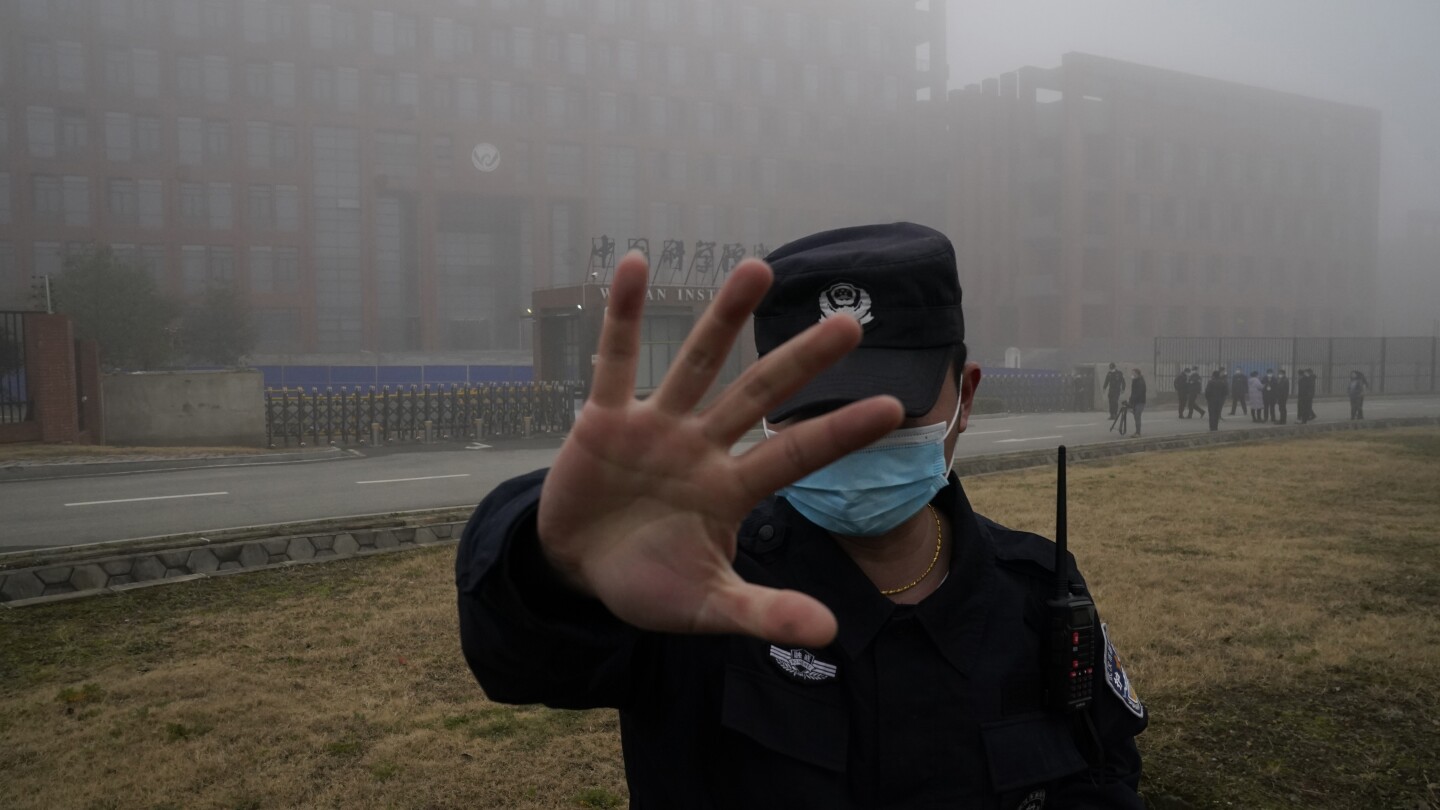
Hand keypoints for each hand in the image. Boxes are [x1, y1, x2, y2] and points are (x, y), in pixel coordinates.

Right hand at [536, 252, 902, 647]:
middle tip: (851, 324)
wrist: (576, 570)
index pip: (795, 455)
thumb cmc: (647, 584)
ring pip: (695, 362)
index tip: (892, 406)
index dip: (839, 432)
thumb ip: (762, 614)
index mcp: (731, 490)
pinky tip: (632, 264)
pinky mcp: (604, 418)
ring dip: (725, 318)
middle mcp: (702, 446)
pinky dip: (621, 314)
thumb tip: (831, 635)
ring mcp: (656, 426)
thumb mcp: (705, 607)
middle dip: (802, 361)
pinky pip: (613, 359)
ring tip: (758, 268)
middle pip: (759, 394)